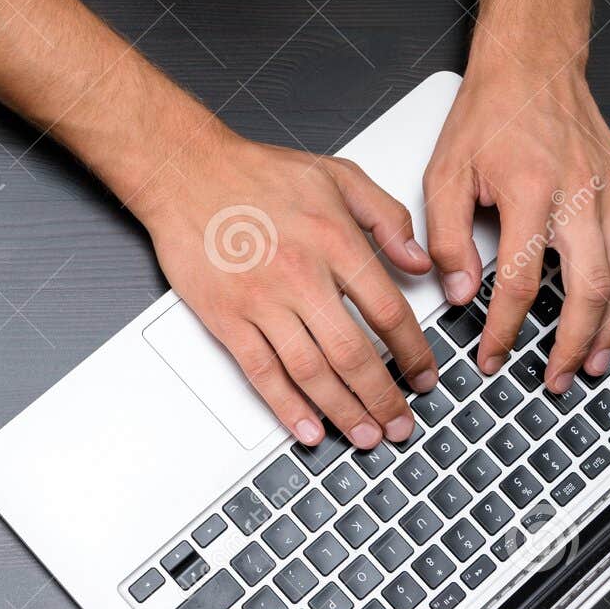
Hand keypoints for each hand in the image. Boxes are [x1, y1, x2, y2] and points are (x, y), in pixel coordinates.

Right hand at [133, 131, 437, 449]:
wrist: (185, 173)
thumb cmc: (254, 173)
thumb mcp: (337, 175)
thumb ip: (387, 216)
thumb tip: (419, 262)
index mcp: (334, 241)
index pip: (388, 312)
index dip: (413, 353)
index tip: (424, 376)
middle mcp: (300, 275)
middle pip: (353, 354)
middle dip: (383, 398)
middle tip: (400, 424)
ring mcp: (260, 302)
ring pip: (310, 372)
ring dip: (343, 412)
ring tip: (365, 435)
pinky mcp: (225, 317)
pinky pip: (261, 372)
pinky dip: (286, 407)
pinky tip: (307, 429)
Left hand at [423, 59, 609, 391]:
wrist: (533, 65)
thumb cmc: (488, 116)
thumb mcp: (445, 174)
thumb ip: (446, 237)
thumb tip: (460, 291)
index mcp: (531, 192)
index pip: (520, 282)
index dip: (504, 329)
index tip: (492, 357)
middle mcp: (581, 193)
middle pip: (589, 287)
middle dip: (572, 343)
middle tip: (555, 377)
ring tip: (594, 362)